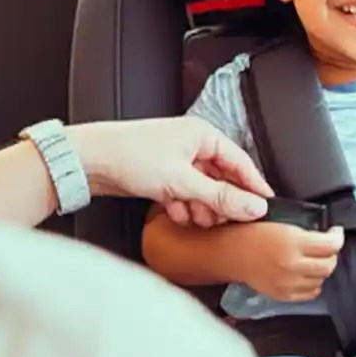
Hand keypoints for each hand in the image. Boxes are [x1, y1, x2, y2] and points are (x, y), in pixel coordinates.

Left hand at [69, 117, 273, 222]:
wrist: (90, 160)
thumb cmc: (130, 155)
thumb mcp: (182, 182)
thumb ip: (221, 197)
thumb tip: (253, 208)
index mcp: (203, 135)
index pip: (241, 162)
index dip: (253, 187)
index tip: (265, 207)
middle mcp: (191, 145)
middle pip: (221, 178)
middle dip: (221, 202)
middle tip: (226, 221)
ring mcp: (175, 160)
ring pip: (202, 189)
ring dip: (201, 207)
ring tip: (197, 219)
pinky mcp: (161, 174)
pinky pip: (183, 193)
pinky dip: (183, 206)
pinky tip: (177, 214)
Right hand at [235, 223, 343, 302]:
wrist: (229, 253)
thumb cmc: (248, 233)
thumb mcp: (279, 221)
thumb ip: (304, 229)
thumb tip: (324, 233)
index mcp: (292, 242)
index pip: (331, 244)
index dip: (337, 236)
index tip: (335, 232)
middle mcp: (293, 265)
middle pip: (330, 264)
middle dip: (333, 253)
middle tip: (328, 246)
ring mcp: (289, 283)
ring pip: (322, 279)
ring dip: (322, 268)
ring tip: (315, 259)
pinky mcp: (283, 295)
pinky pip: (311, 292)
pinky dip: (313, 283)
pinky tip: (306, 273)